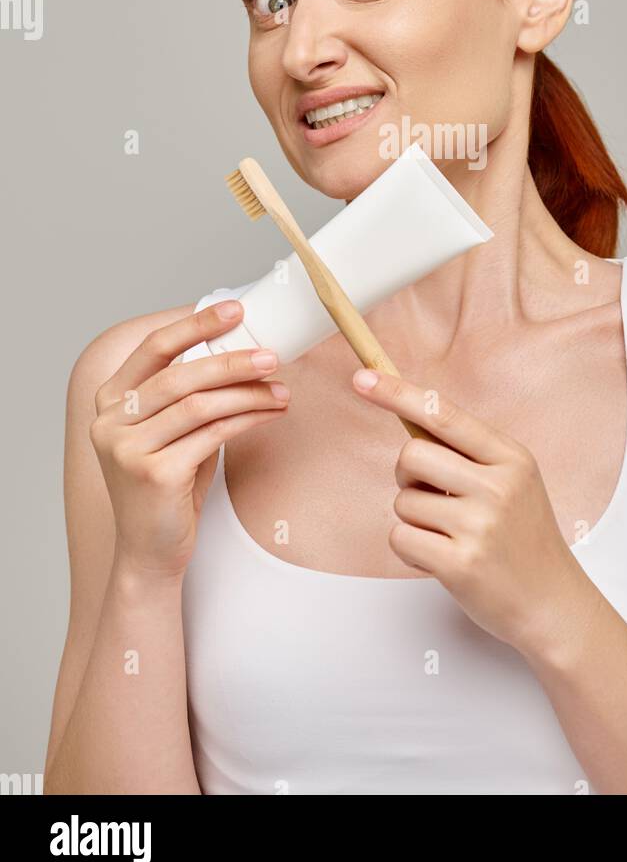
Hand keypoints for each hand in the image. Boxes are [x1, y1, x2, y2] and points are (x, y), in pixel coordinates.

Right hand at [90, 301, 290, 580]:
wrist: (151, 551)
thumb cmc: (170, 484)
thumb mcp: (172, 430)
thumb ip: (188, 393)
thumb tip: (240, 348)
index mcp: (111, 400)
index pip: (153, 348)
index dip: (195, 325)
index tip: (235, 310)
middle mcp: (110, 421)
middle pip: (180, 375)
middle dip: (232, 361)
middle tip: (272, 356)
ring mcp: (126, 449)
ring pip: (199, 404)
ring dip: (247, 393)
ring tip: (281, 390)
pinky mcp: (152, 475)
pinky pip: (211, 435)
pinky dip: (246, 420)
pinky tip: (270, 413)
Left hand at [351, 367, 587, 657]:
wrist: (552, 603)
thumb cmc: (524, 539)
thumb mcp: (514, 481)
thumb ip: (469, 453)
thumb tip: (411, 417)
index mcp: (511, 457)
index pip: (442, 413)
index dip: (397, 393)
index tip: (362, 378)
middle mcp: (498, 486)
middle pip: (411, 455)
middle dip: (407, 476)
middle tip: (431, 496)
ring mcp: (480, 526)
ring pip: (403, 501)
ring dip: (414, 519)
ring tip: (449, 535)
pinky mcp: (460, 564)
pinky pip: (401, 538)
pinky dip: (410, 548)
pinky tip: (441, 558)